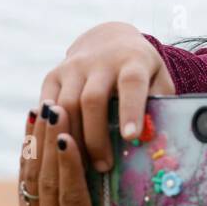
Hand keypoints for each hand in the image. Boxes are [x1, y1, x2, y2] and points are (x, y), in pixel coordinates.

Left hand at [19, 103, 138, 205]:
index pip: (70, 198)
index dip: (68, 167)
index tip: (67, 135)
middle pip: (47, 184)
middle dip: (50, 144)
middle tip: (55, 110)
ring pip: (31, 177)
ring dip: (37, 139)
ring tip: (45, 108)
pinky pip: (24, 175)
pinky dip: (29, 146)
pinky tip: (34, 120)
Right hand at [38, 21, 174, 171]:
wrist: (110, 39)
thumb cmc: (141, 69)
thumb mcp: (158, 79)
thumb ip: (159, 104)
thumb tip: (157, 141)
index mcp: (133, 60)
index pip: (131, 83)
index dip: (130, 110)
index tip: (131, 137)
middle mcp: (100, 61)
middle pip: (92, 99)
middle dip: (96, 137)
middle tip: (104, 166)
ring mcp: (73, 66)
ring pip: (66, 105)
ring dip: (74, 138)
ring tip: (84, 165)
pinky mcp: (54, 75)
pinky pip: (47, 105)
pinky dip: (51, 130)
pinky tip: (59, 150)